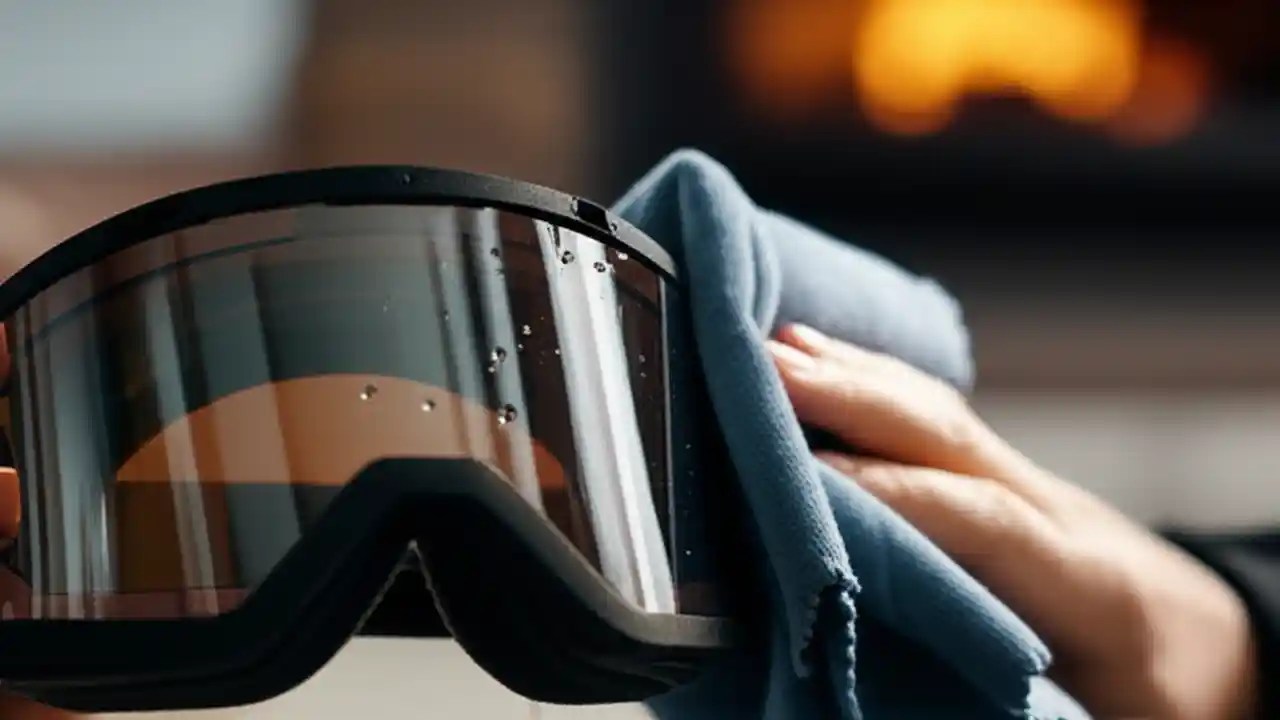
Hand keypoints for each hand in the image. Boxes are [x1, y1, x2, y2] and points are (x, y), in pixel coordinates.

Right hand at [768, 324, 1258, 719]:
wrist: (1213, 650)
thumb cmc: (1162, 692)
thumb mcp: (1115, 714)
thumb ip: (1023, 682)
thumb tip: (902, 676)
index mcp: (1087, 582)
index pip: (986, 518)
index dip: (897, 491)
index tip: (810, 476)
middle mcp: (1056, 513)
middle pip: (951, 438)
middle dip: (856, 395)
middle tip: (768, 366)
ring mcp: (1035, 489)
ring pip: (943, 417)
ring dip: (857, 376)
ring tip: (782, 348)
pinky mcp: (1012, 483)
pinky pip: (942, 423)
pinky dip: (879, 386)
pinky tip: (833, 367)